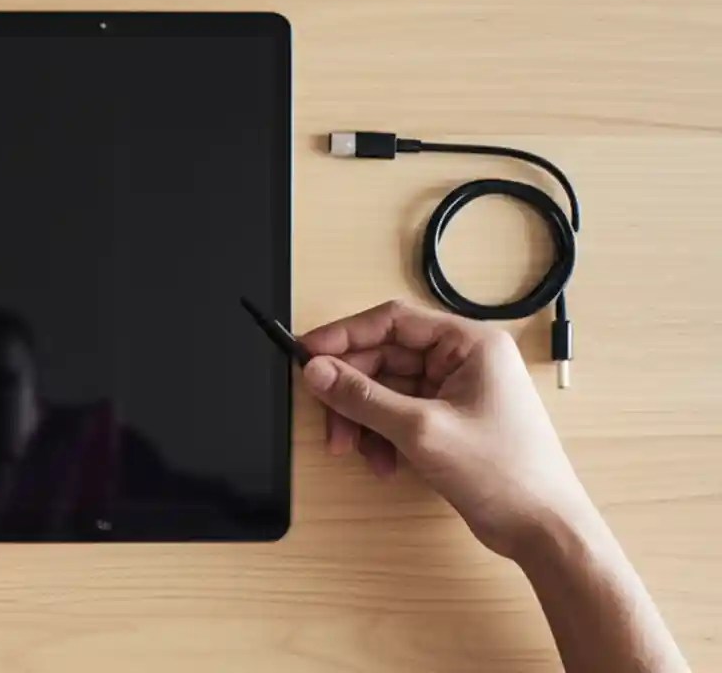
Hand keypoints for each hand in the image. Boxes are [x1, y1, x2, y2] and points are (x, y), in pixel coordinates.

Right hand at [300, 300, 595, 559]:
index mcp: (470, 344)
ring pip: (387, 389)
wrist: (544, 529)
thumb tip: (317, 371)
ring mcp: (457, 391)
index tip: (307, 354)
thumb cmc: (504, 473)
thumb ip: (363, 397)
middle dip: (352, 391)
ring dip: (364, 419)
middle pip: (385, 358)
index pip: (393, 321)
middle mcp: (464, 360)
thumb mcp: (421, 431)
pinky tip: (382, 463)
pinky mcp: (450, 421)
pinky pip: (400, 414)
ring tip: (354, 451)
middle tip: (327, 418)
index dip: (345, 336)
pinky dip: (382, 435)